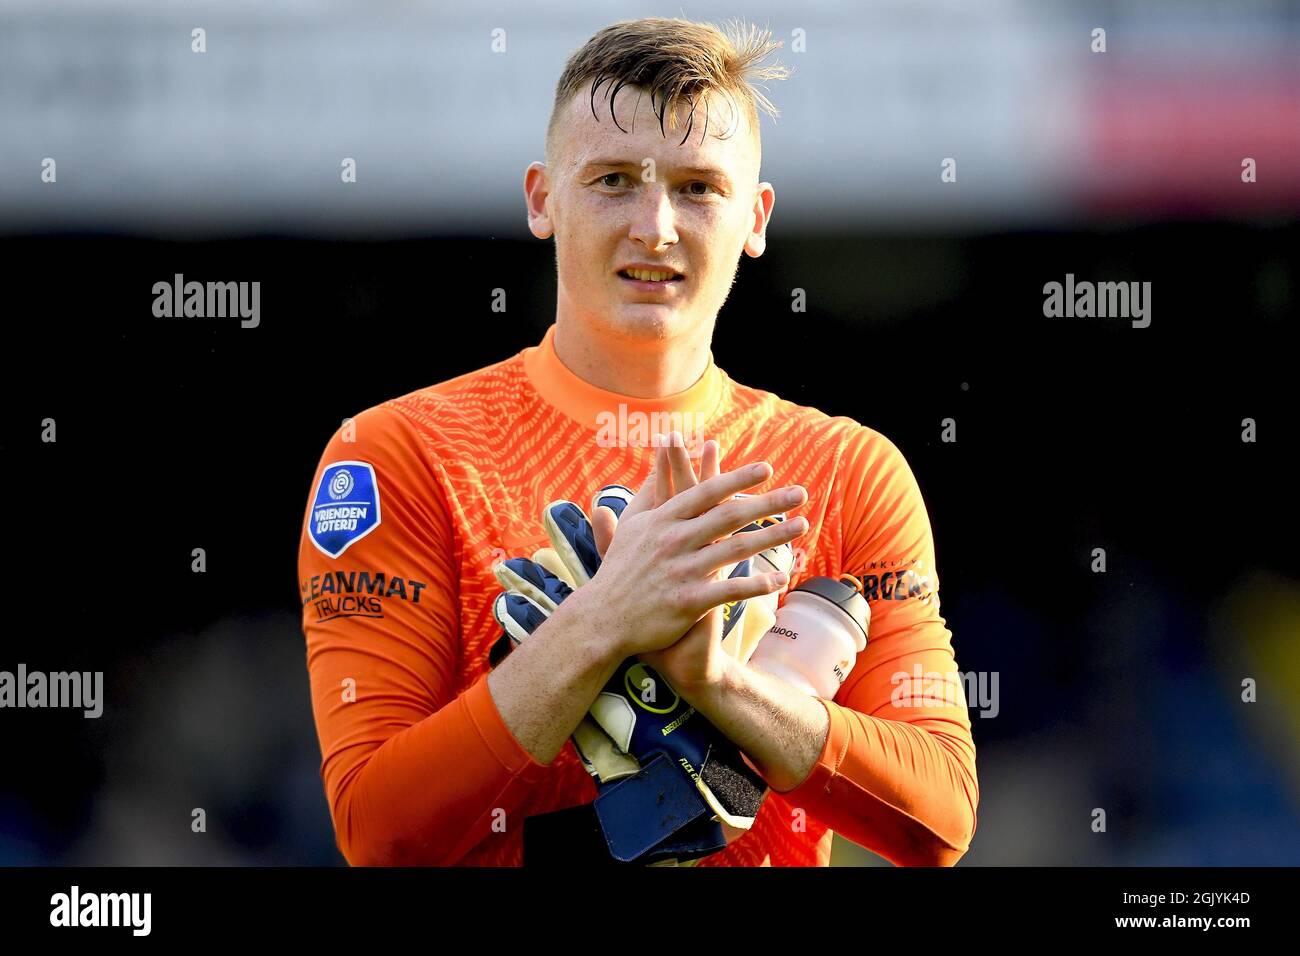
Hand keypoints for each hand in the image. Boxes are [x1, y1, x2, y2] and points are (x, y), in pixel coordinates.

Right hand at [591, 433, 808, 693]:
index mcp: (663, 520)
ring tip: (801, 526)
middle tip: (799, 493)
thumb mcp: (632, 525)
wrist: (603, 619)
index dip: (738, 479)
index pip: (706, 492)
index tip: (767, 469)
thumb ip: (650, 491)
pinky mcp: (687, 601)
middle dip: (768, 503)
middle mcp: (674, 541)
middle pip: (729, 516)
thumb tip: (659, 458)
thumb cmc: (619, 570)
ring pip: (736, 549)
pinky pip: (730, 590)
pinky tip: (779, 579)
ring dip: (773, 537)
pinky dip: (756, 585)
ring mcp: (681, 570)